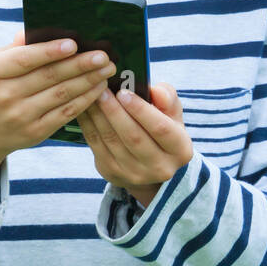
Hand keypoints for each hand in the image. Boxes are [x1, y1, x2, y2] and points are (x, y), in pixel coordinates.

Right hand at [0, 29, 115, 171]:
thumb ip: (16, 48)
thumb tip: (44, 30)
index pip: (24, 59)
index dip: (50, 51)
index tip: (74, 43)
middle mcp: (4, 96)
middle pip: (49, 77)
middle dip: (80, 65)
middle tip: (103, 55)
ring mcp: (19, 117)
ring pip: (61, 95)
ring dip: (88, 81)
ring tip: (107, 69)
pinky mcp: (34, 133)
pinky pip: (65, 114)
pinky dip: (85, 100)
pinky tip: (98, 88)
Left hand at [78, 82, 193, 206]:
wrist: (148, 162)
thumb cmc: (162, 127)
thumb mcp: (172, 113)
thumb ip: (167, 98)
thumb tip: (155, 91)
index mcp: (181, 150)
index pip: (161, 129)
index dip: (141, 110)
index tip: (124, 92)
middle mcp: (161, 168)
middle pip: (134, 137)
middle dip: (116, 112)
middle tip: (102, 91)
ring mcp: (135, 174)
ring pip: (112, 142)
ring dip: (99, 117)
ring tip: (92, 96)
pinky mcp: (113, 174)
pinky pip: (97, 146)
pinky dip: (89, 126)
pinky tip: (85, 110)